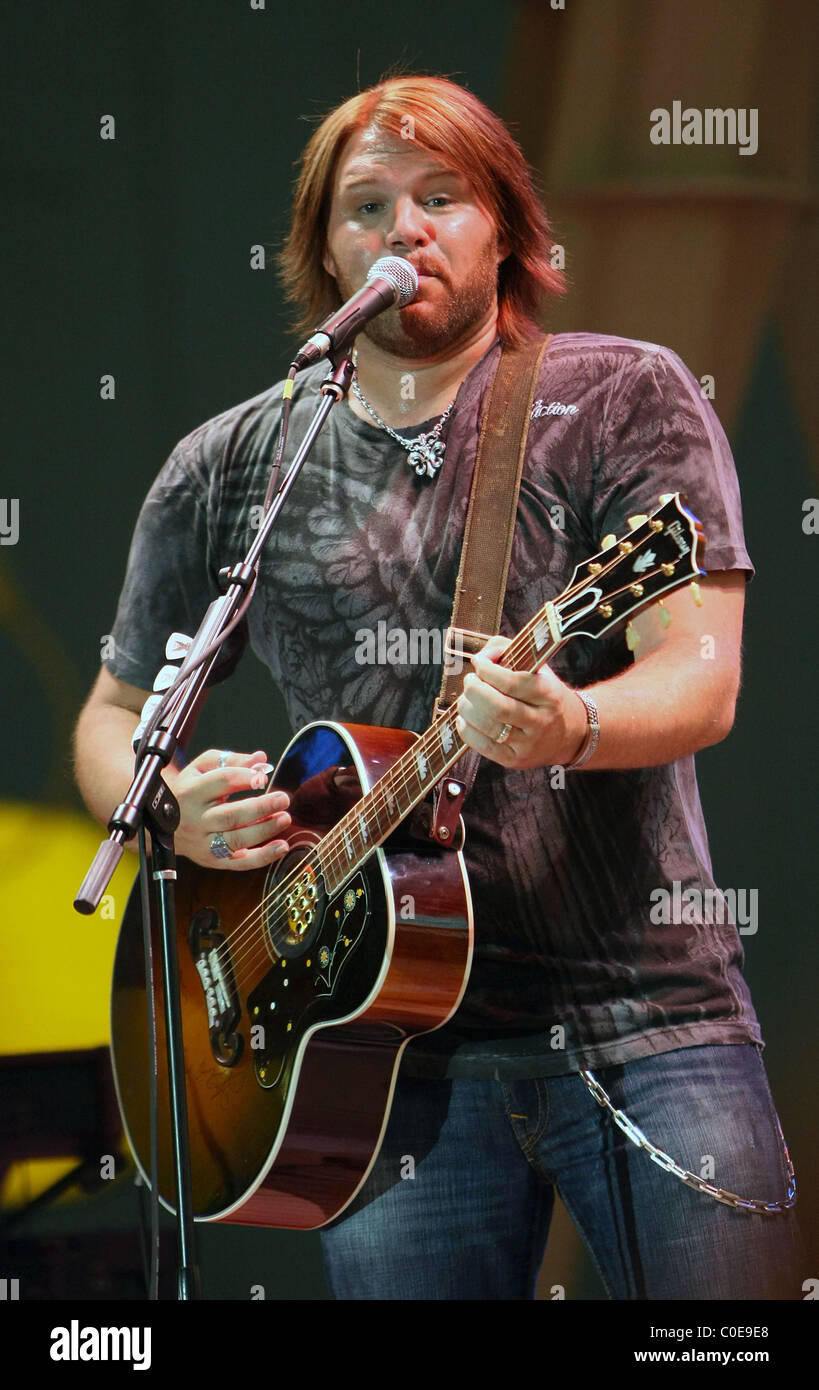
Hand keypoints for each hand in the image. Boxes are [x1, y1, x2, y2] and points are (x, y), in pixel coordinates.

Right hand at [163, 748, 290, 869]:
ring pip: (235, 839)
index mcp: (191, 791)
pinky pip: (239, 862)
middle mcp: (195, 819)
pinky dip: (263, 857)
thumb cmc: (188, 790)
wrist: (160, 822)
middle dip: (260, 807)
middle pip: (230, 815)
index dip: (245, 777)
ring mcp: (202, 842)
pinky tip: (280, 846)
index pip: (221, 782)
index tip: (263, 776)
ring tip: (284, 818)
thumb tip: (260, 759)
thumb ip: (231, 760)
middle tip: (282, 798)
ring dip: (264, 830)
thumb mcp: (201, 768)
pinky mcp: (211, 860)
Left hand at [454, 637, 587, 769]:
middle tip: (470, 681)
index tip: (478, 662)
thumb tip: (483, 656)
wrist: (570, 734)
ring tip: (466, 699)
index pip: (514, 682)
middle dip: (474, 690)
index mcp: (549, 694)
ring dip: (467, 708)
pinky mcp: (515, 759)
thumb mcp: (538, 668)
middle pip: (498, 707)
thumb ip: (508, 651)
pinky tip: (466, 719)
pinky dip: (466, 729)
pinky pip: (482, 746)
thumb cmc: (546, 695)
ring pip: (488, 727)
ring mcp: (528, 744)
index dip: (489, 671)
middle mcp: (541, 721)